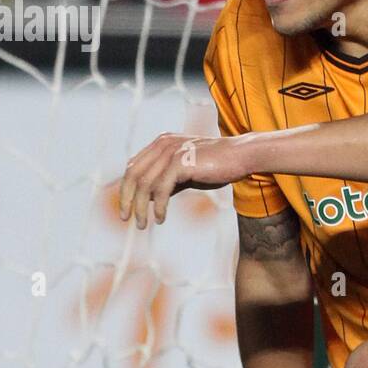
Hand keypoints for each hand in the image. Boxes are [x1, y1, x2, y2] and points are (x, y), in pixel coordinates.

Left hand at [118, 132, 254, 227]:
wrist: (241, 156)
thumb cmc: (217, 165)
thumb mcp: (187, 172)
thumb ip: (168, 180)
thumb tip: (148, 199)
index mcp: (161, 143)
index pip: (133, 167)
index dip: (127, 188)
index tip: (127, 208)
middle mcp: (162, 144)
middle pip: (133, 175)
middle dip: (126, 199)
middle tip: (126, 219)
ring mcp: (170, 152)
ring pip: (144, 184)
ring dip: (141, 208)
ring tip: (143, 224)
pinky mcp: (180, 162)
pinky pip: (161, 189)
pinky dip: (158, 206)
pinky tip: (160, 218)